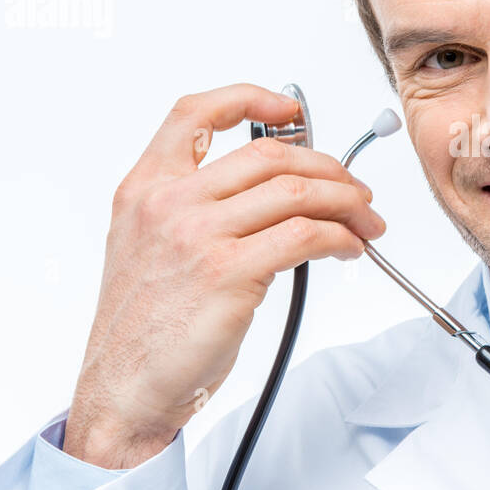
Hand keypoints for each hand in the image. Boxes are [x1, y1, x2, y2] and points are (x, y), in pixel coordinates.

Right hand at [64, 84, 386, 468]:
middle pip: (268, 154)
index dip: (249, 99)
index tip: (291, 109)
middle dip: (327, 167)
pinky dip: (340, 237)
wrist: (123, 390)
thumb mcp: (149, 250)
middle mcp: (167, 203)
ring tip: (366, 221)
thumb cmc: (145, 330)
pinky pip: (305, 236)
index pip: (194, 114)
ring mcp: (197, 236)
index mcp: (143, 189)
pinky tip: (348, 249)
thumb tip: (274, 194)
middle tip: (356, 191)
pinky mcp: (228, 273)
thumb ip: (196, 211)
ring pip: (295, 191)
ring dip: (346, 202)